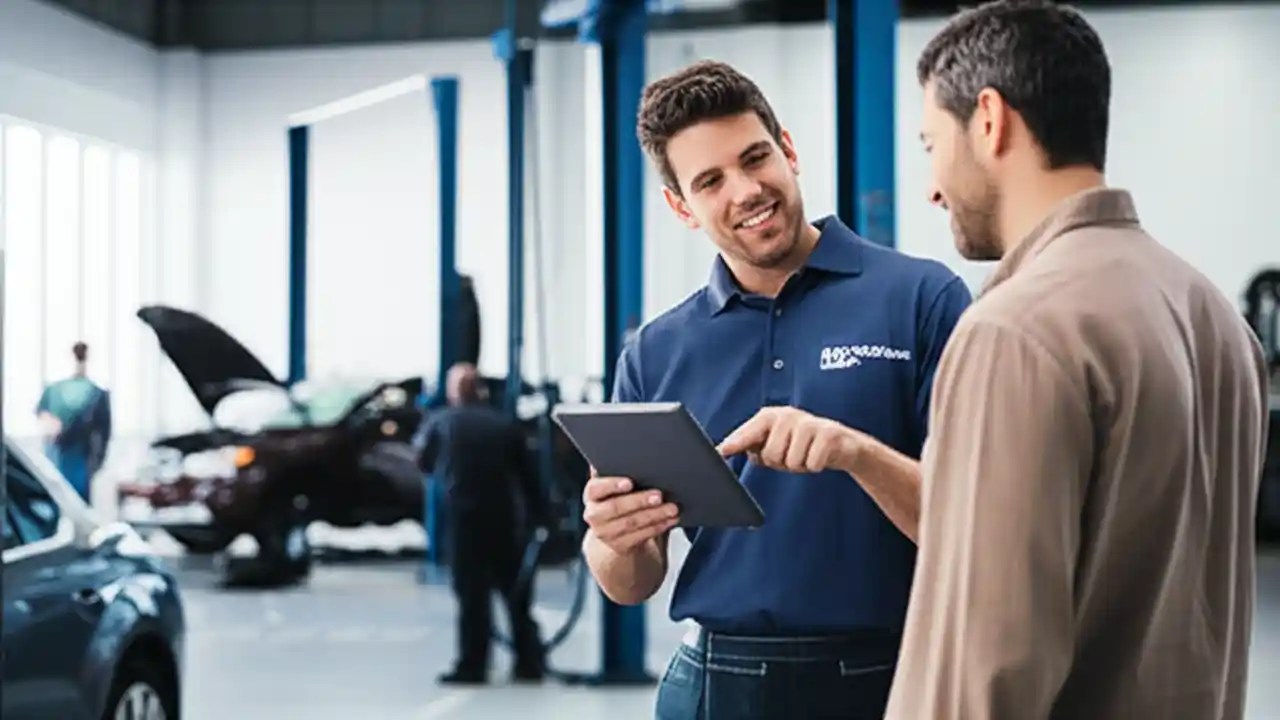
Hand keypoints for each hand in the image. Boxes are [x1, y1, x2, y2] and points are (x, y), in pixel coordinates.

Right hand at [582, 474, 679, 555]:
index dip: (611, 485)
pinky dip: (658, 526)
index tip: (629, 482)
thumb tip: (635, 452)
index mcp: (593, 494)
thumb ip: (620, 471)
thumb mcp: (616, 485)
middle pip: (615, 508)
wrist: (614, 531)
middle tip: (659, 495)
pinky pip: (641, 535)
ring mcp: (606, 532)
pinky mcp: (620, 546)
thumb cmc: (620, 498)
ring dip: (654, 515)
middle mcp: (594, 514)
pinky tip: (670, 520)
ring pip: (631, 523)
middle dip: (639, 501)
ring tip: (672, 508)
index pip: (596, 488)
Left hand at [717, 406, 862, 473]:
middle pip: (771, 454)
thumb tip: (724, 449)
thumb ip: (751, 445)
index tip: (721, 451)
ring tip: (805, 455)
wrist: (843, 445)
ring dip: (799, 466)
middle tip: (791, 455)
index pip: (748, 431)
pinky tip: (819, 457)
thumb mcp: (775, 443)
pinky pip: (811, 463)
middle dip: (780, 463)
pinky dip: (814, 467)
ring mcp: (809, 423)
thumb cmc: (802, 445)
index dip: (735, 443)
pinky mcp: (829, 434)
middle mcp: (787, 415)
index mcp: (770, 416)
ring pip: (791, 461)